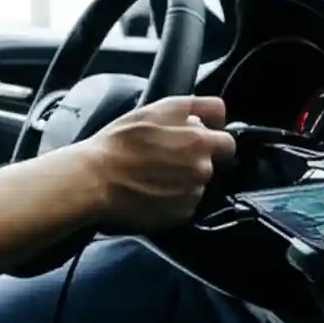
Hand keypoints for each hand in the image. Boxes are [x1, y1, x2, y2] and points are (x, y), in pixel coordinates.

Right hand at [83, 96, 236, 231]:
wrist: (94, 180)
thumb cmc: (120, 143)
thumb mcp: (157, 109)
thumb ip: (195, 107)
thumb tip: (215, 116)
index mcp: (199, 142)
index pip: (228, 141)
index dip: (213, 138)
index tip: (197, 139)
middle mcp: (201, 170)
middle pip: (211, 163)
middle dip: (195, 158)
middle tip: (165, 156)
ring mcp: (191, 195)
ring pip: (198, 183)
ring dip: (184, 179)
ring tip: (153, 174)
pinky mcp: (179, 215)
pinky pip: (185, 203)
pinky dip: (173, 199)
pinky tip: (152, 190)